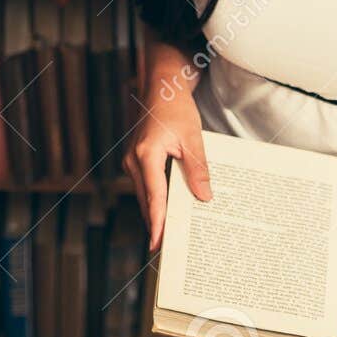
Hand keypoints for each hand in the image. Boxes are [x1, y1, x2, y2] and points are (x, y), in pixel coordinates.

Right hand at [123, 92, 212, 251]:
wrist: (161, 87)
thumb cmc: (175, 109)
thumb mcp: (192, 138)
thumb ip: (198, 169)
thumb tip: (204, 198)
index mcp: (147, 155)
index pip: (154, 196)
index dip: (157, 222)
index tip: (158, 243)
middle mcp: (134, 159)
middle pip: (146, 200)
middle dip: (155, 224)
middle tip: (165, 249)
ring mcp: (132, 160)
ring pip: (144, 194)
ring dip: (154, 213)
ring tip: (166, 235)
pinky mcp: (136, 159)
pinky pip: (145, 185)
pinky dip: (154, 199)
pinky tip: (165, 209)